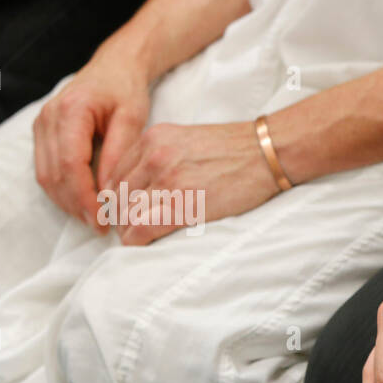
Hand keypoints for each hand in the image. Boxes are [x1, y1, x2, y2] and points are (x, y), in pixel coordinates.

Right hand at [33, 54, 150, 227]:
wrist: (113, 67)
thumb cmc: (126, 90)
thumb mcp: (132, 118)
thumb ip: (119, 152)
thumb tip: (110, 190)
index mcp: (71, 111)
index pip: (70, 164)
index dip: (85, 197)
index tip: (103, 220)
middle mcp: (48, 118)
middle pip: (54, 175)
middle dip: (76, 205)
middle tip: (101, 227)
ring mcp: (41, 125)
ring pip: (45, 176)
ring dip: (67, 202)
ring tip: (94, 220)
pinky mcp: (42, 133)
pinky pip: (46, 170)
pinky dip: (63, 191)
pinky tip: (84, 204)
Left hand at [102, 120, 280, 244]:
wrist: (266, 153)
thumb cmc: (235, 149)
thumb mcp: (187, 139)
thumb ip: (161, 154)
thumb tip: (145, 182)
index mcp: (153, 138)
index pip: (116, 172)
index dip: (116, 195)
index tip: (123, 208)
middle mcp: (153, 156)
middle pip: (118, 194)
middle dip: (119, 214)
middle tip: (126, 228)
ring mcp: (166, 180)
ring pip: (127, 213)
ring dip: (127, 229)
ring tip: (134, 237)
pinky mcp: (181, 204)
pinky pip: (142, 227)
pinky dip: (135, 239)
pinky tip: (137, 244)